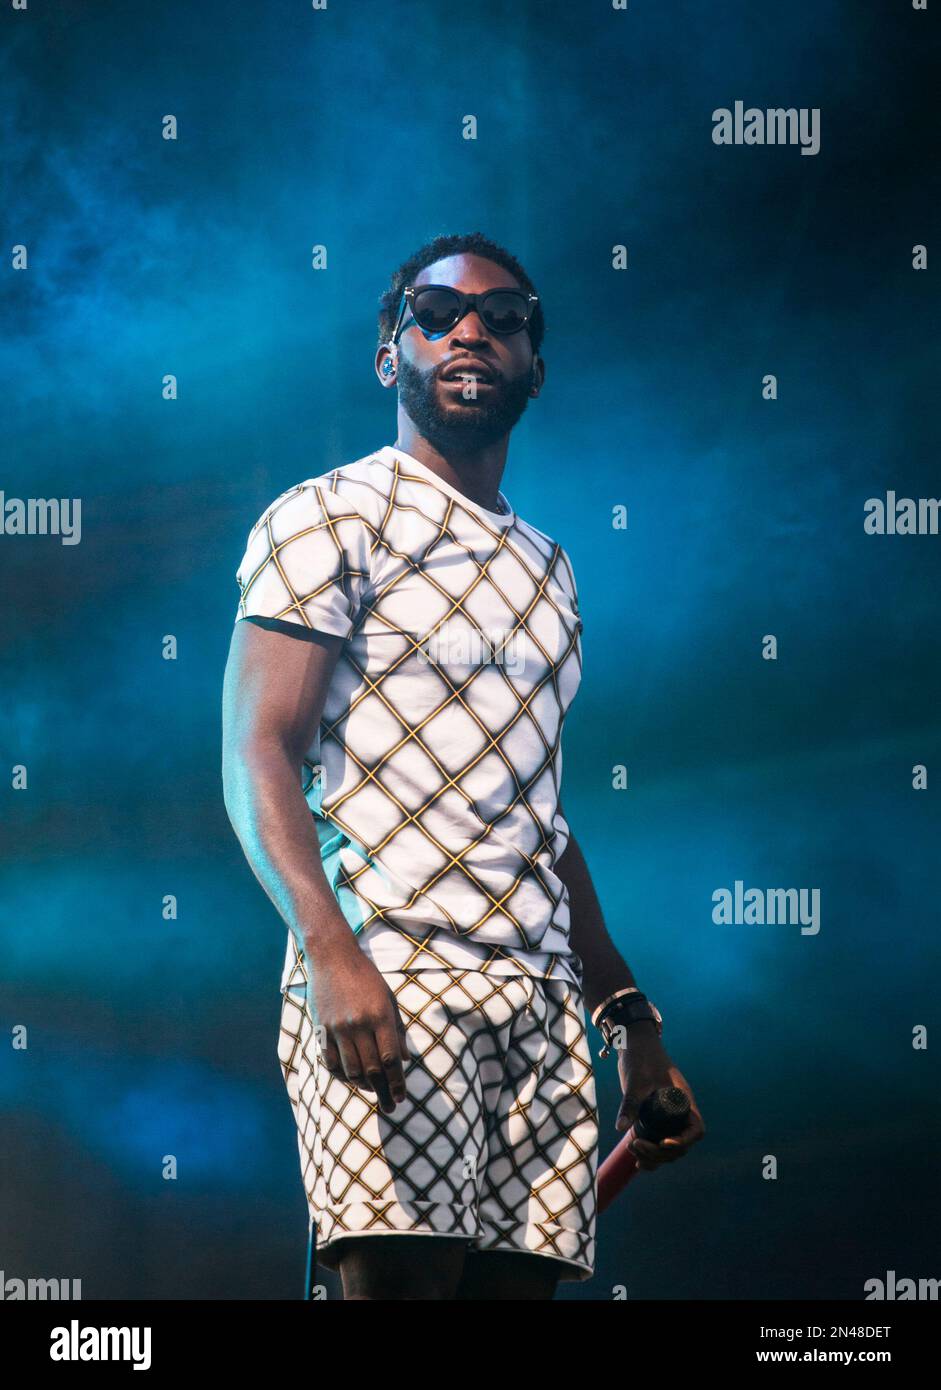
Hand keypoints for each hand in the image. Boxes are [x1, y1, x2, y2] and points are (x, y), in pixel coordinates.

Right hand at [306, 944, 411, 1114]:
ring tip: (373, 1091)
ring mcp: (338, 1028)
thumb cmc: (366, 976)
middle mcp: (359, 1025)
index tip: (402, 1098)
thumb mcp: (388, 998)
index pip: (390, 1059)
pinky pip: (331, 1062)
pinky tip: (351, 1080)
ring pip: (351, 1069)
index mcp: (380, 1016)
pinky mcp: (322, 1028)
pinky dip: (342, 1075)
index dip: (397, 1082)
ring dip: (364, 1086)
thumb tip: (404, 1059)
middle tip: (390, 1106)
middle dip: (383, 1092)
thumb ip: (397, 1029)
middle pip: (372, 1069)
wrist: (333, 957)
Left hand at [615, 1027, 704, 1171]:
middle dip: (660, 1152)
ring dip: (654, 1156)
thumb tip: (621, 1128)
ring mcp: (668, 1116)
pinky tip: (637, 1160)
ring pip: (670, 1147)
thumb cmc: (640, 1057)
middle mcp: (679, 1111)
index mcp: (683, 1101)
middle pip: (681, 1145)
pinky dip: (651, 1154)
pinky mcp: (656, 1118)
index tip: (663, 1143)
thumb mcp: (635, 1081)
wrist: (633, 1043)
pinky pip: (659, 1142)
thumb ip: (630, 1103)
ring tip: (632, 1151)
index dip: (683, 1141)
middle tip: (636, 1146)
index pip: (696, 1130)